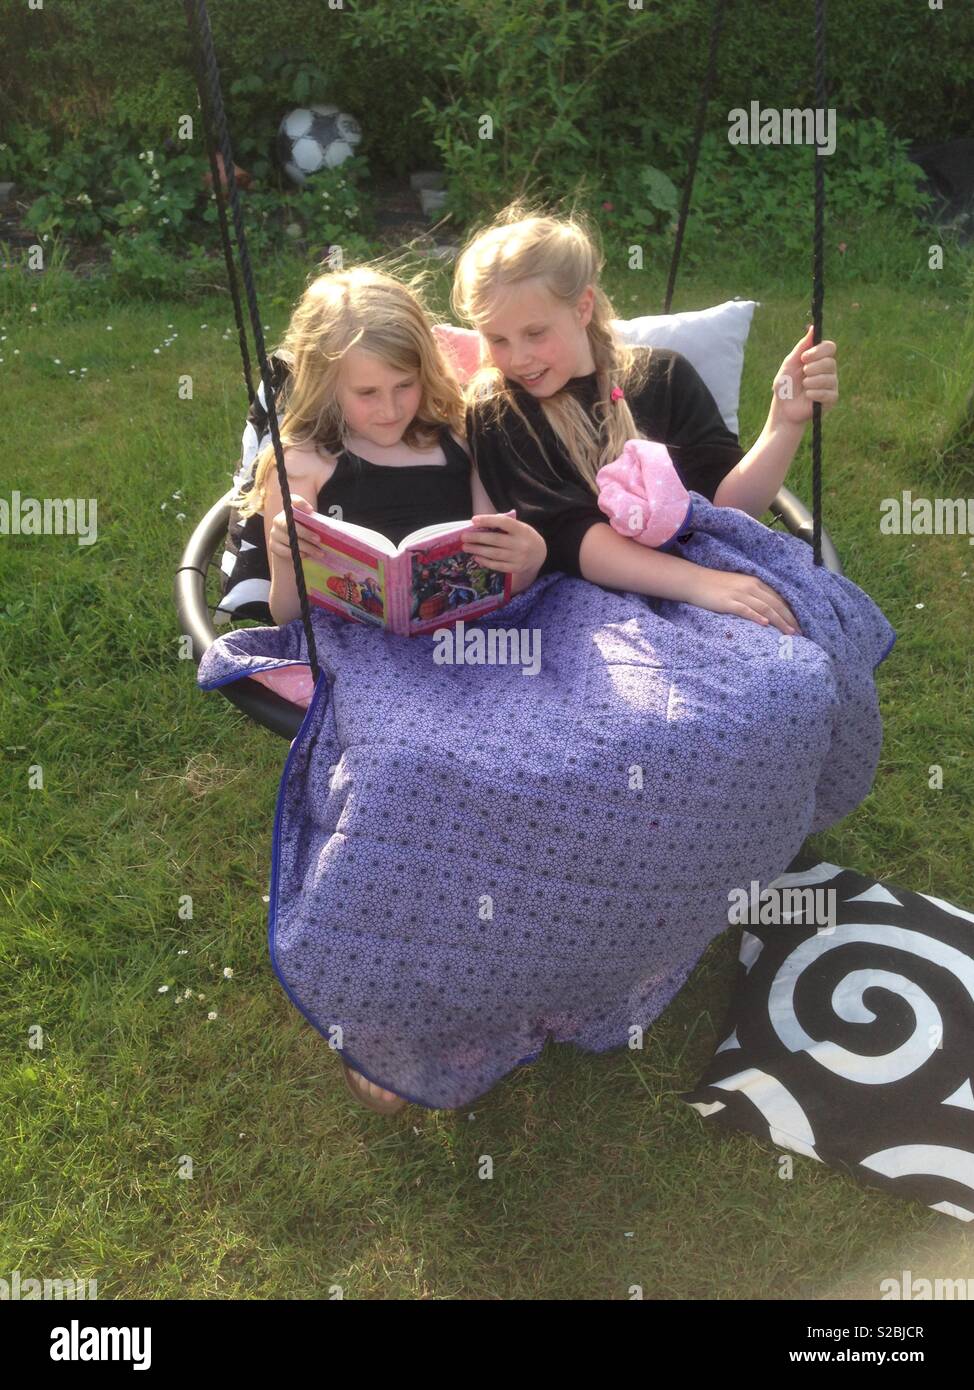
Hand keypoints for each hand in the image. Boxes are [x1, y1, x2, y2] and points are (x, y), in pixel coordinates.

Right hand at [268, 496, 325, 565]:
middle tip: (318, 540)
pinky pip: (285, 550)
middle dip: (305, 533)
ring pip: (289, 540)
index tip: (311, 511)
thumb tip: (328, 528)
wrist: (290, 547)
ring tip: (319, 552)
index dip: (300, 503)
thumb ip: (314, 523)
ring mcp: (274, 533)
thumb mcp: (309, 525)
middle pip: (288, 524)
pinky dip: (297, 553)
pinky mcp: (273, 546)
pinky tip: (306, 555)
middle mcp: (278, 519)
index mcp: (289, 510)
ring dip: (306, 547)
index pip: (292, 501)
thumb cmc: (304, 533)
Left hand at [461, 513, 546, 575]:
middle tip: (464, 537)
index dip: (488, 520)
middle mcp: (520, 543)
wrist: (539, 555)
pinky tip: (476, 557)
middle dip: (477, 538)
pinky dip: (485, 561)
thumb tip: (481, 523)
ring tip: (466, 547)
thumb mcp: (520, 527)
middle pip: (495, 539)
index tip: (474, 520)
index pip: (503, 522)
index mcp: (521, 530)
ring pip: (494, 553)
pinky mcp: (515, 568)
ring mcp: (518, 557)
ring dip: (478, 550)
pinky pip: (497, 565)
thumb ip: (504, 524)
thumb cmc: (524, 537)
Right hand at [683, 566, 801, 634]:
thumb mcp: (739, 586)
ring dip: (779, 621)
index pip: (778, 599)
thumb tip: (766, 612)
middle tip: (799, 633)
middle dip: (789, 619)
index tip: (798, 625)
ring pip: (765, 608)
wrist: (695, 581)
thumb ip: (753, 595)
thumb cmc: (716, 585)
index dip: (790, 612)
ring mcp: (740, 594)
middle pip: (775, 605)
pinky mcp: (728, 602)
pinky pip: (746, 610)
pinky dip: (757, 617)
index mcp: (756, 583)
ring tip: (789, 633)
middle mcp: (751, 587)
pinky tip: (766, 625)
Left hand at [771, 326, 837, 425]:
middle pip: (830, 362)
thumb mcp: (790, 363)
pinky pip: (828, 393)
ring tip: (803, 386)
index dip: (818, 351)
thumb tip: (812, 328)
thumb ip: (801, 347)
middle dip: (813, 368)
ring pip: (829, 378)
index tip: (804, 358)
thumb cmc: (785, 385)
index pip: (830, 347)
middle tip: (803, 374)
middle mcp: (828, 370)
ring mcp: (831, 384)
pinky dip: (814, 393)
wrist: (783, 408)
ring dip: (811, 381)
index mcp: (819, 359)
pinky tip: (807, 396)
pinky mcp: (831, 399)